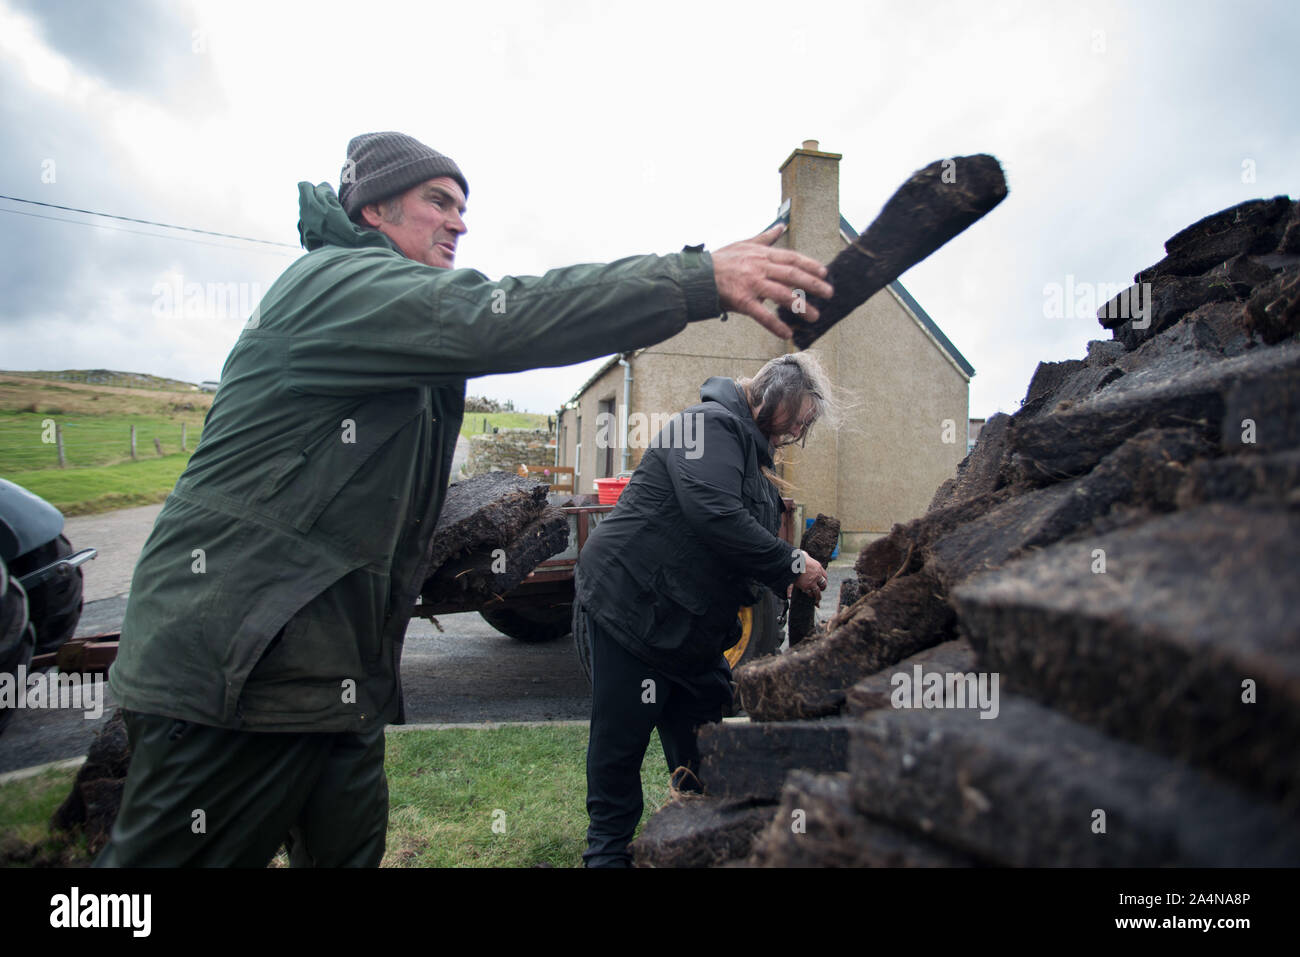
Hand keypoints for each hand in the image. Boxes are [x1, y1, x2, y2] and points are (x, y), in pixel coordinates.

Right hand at [711, 224, 832, 337]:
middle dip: (814, 285)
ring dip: (801, 306)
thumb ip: (765, 237)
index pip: (792, 258)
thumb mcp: (744, 243)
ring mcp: (752, 284)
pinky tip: (787, 333)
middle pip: (793, 275)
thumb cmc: (720, 260)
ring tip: (814, 316)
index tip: (825, 273)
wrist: (697, 276)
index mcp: (762, 254)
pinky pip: (762, 314)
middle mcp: (760, 267)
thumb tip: (781, 226)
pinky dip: (776, 325)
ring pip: (782, 294)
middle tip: (829, 294)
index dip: (811, 265)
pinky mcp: (742, 300)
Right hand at [794, 554, 827, 604]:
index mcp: (818, 568)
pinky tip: (802, 596)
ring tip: (816, 600)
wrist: (794, 562)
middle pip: (823, 585)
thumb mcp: (805, 555)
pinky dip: (806, 594)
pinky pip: (808, 593)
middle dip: (822, 589)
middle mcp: (817, 576)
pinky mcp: (805, 587)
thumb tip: (804, 554)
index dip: (824, 580)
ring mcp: (811, 582)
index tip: (823, 582)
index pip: (825, 576)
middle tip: (821, 591)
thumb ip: (806, 557)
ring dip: (816, 596)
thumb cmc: (798, 557)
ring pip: (816, 592)